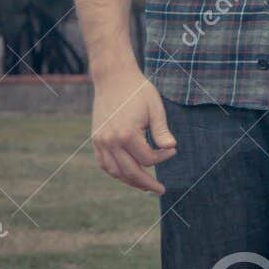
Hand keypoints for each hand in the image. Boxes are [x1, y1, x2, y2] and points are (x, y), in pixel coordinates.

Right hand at [91, 62, 175, 193]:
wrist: (113, 78)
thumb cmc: (138, 91)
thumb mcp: (155, 108)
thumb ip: (161, 130)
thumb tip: (172, 147)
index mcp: (127, 134)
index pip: (148, 158)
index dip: (163, 157)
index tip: (172, 150)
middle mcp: (111, 141)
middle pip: (130, 172)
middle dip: (147, 183)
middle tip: (160, 190)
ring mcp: (100, 142)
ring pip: (115, 172)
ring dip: (130, 181)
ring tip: (145, 186)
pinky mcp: (96, 140)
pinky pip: (104, 163)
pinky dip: (116, 172)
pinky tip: (128, 174)